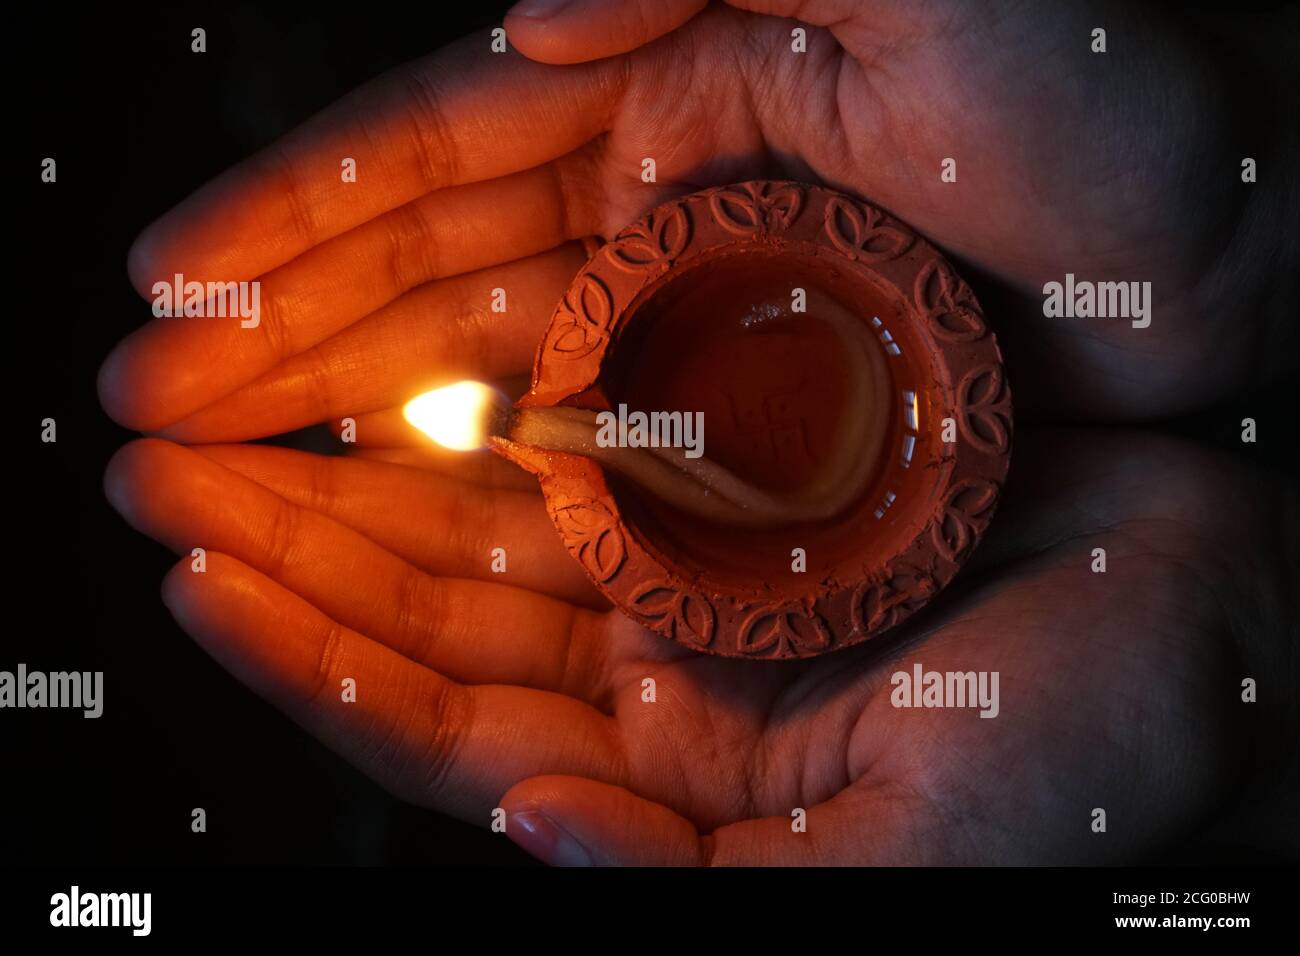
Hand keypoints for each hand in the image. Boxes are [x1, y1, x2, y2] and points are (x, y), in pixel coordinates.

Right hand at [98, 0, 1295, 442]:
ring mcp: (679, 367)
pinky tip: (355, 551)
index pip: (434, 175)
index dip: (293, 229)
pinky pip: (557, 506)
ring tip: (199, 497)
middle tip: (146, 413)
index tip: (174, 285)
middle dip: (274, 359)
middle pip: (419, 307)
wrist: (1237, 286)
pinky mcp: (726, 476)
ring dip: (330, 455)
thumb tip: (531, 7)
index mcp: (666, 124)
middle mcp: (651, 245)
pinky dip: (451, 528)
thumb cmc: (1122, 133)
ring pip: (465, 416)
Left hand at [102, 429, 1295, 862]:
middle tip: (167, 467)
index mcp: (679, 775)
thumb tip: (536, 838)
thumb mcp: (923, 853)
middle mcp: (666, 667)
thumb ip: (717, 882)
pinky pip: (582, 432)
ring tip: (232, 405)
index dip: (316, 660)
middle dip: (295, 542)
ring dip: (358, 464)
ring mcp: (699, 561)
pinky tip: (399, 366)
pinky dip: (487, 398)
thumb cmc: (1110, 743)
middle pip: (434, 608)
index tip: (204, 576)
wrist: (1221, 598)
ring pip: (484, 514)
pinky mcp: (742, 465)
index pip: (449, 726)